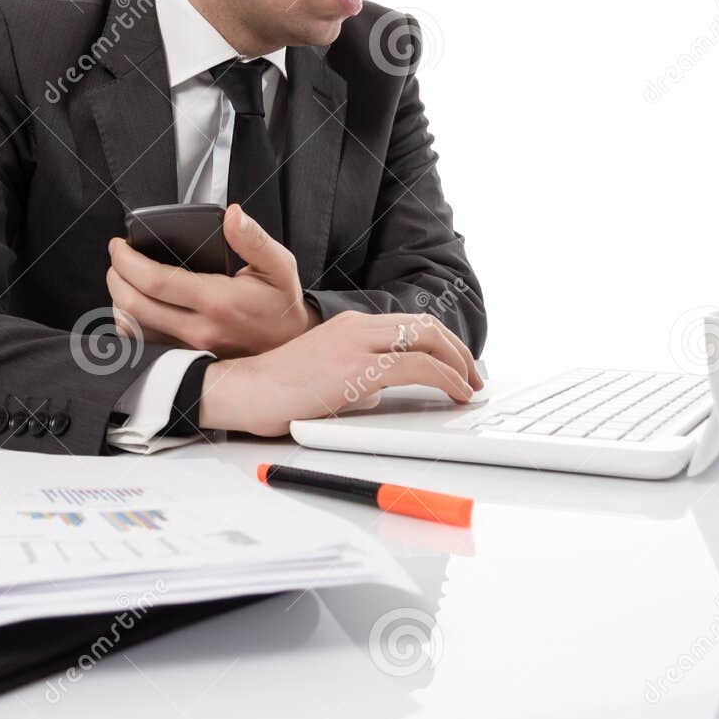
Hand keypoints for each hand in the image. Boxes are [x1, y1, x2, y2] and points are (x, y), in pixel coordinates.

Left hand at [106, 204, 319, 356]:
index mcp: (218, 301)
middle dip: (116, 277)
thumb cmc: (281, 302)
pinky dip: (130, 324)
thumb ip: (253, 238)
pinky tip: (134, 305)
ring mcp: (191, 348)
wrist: (291, 343)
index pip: (155, 281)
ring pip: (134, 329)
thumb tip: (232, 215)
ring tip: (123, 278)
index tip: (119, 245)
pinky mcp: (187, 358)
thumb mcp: (278, 264)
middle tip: (117, 258)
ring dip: (119, 301)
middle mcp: (200, 329)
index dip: (128, 261)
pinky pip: (145, 345)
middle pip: (135, 306)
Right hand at [197, 309, 483, 437]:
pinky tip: (455, 393)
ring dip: (458, 364)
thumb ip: (358, 379)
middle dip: (457, 351)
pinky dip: (447, 378)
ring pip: (428, 340)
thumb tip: (380, 393)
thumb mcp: (329, 378)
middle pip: (426, 327)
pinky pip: (419, 367)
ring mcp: (358, 344)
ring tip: (469, 386)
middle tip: (473, 376)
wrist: (246, 392)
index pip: (410, 324)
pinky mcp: (358, 368)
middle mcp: (358, 326)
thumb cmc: (279, 391)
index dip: (442, 344)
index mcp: (350, 325)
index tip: (457, 365)